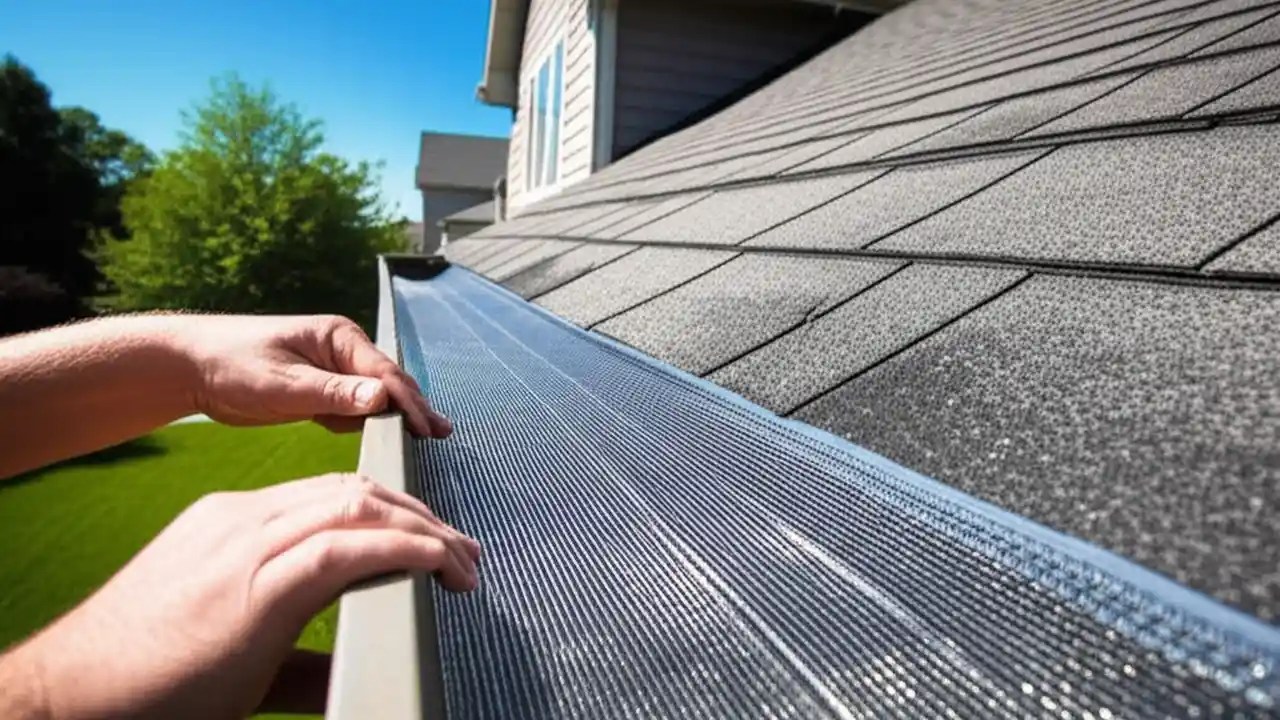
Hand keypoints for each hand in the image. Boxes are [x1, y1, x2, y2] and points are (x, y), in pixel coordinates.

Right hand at [0, 473, 480, 719]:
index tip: (436, 545)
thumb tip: (347, 671)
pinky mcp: (251, 585)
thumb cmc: (143, 681)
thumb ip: (296, 654)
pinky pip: (342, 548)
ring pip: (356, 509)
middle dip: (420, 519)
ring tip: (463, 564)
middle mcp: (243, 521)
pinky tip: (434, 562)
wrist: (68, 696)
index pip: (332, 498)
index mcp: (234, 526)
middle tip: (466, 554)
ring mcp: (244, 545)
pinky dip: (399, 549)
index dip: (393, 517)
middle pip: (354, 493)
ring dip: (422, 534)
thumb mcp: (232, 652)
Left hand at [178, 314, 450, 436]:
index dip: (410, 403)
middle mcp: (342, 351)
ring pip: (373, 398)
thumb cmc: (232, 365)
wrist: (189, 367)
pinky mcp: (319, 391)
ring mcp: (332, 371)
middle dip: (414, 409)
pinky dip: (367, 423)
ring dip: (394, 418)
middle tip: (442, 434)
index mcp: (339, 337)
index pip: (386, 374)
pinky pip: (352, 409)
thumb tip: (382, 400)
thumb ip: (333, 393)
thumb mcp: (283, 384)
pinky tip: (385, 437)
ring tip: (424, 439)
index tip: (429, 430)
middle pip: (388, 384)